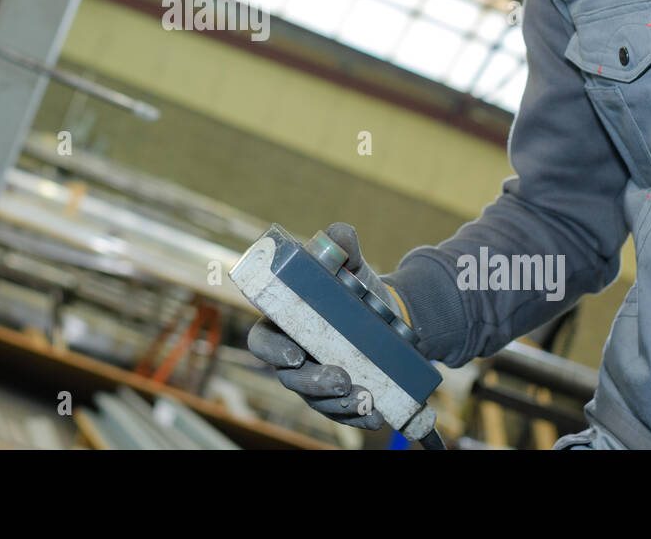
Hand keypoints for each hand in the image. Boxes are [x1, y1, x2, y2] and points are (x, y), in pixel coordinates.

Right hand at [246, 223, 409, 429]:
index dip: (272, 351)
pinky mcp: (336, 396)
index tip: (295, 355)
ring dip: (337, 404)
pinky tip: (376, 415)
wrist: (388, 314)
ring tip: (365, 400)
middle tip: (341, 379)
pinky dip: (357, 416)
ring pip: (314, 399)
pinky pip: (339, 411)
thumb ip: (342, 246)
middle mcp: (293, 354)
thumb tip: (339, 235)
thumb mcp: (350, 264)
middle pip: (289, 377)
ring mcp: (313, 378)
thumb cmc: (354, 287)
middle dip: (312, 383)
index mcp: (283, 321)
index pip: (262, 340)